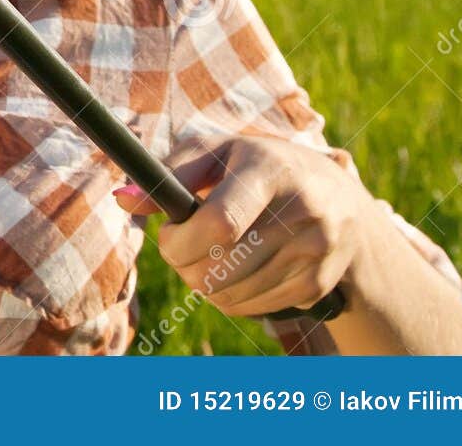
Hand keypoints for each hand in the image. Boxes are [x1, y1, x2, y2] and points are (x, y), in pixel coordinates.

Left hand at [112, 135, 375, 317]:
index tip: (169, 234)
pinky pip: (251, 308)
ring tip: (208, 255)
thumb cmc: (256, 167)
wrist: (340, 200)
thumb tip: (122, 199)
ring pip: (230, 295)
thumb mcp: (217, 152)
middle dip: (183, 264)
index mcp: (269, 169)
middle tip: (182, 246)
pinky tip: (235, 270)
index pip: (221, 223)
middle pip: (219, 268)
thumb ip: (169, 172)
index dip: (181, 240)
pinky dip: (229, 297)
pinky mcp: (318, 284)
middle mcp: (302, 211)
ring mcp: (315, 251)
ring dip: (202, 283)